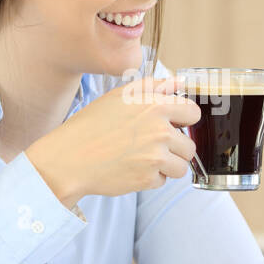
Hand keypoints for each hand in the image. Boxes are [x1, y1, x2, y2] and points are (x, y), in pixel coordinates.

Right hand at [26, 75, 199, 206]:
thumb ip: (154, 87)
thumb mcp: (120, 96)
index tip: (172, 125)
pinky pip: (162, 181)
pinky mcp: (148, 178)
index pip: (193, 113)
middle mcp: (159, 130)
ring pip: (181, 167)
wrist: (69, 158)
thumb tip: (179, 82)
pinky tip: (131, 169)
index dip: (183, 120)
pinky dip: (150, 179)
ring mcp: (155, 156)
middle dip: (174, 148)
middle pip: (190, 145)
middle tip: (150, 146)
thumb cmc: (92, 125)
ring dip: (166, 166)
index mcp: (155, 105)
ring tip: (142, 159)